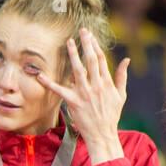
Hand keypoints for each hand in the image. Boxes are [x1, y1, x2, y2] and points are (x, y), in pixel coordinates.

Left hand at [36, 27, 128, 164]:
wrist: (103, 134)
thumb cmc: (111, 115)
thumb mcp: (121, 95)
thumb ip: (122, 76)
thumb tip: (126, 60)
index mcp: (107, 83)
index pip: (101, 59)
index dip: (95, 46)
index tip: (90, 36)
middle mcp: (96, 85)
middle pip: (91, 60)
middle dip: (87, 44)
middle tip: (82, 31)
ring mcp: (84, 93)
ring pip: (78, 70)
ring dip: (73, 55)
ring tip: (69, 42)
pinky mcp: (73, 102)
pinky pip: (59, 90)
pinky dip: (48, 83)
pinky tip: (40, 75)